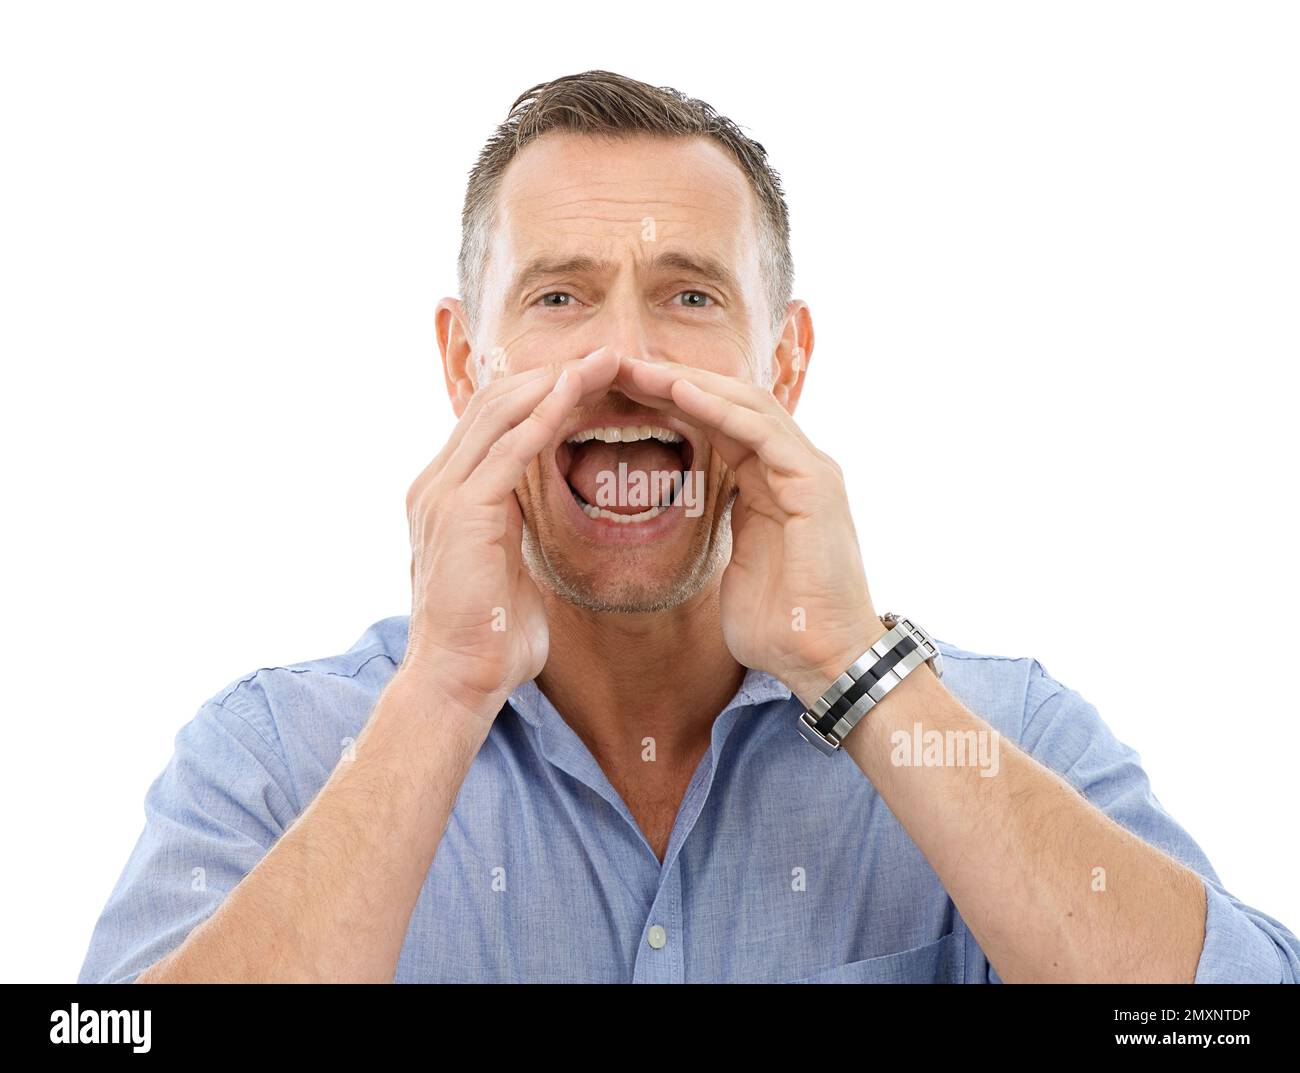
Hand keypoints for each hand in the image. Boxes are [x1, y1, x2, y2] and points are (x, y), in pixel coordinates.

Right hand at [402, 347, 619, 724]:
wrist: (457, 681)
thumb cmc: (490, 637)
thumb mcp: (504, 566)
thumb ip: (512, 530)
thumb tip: (535, 517)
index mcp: (445, 493)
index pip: (492, 420)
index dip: (542, 392)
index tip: (594, 379)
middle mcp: (436, 483)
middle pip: (495, 401)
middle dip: (554, 373)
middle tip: (609, 356)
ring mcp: (443, 494)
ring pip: (501, 412)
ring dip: (557, 382)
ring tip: (605, 361)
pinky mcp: (463, 512)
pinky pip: (509, 448)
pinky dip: (546, 416)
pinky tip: (580, 394)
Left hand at [618, 357, 887, 703]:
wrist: (822, 661)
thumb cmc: (779, 626)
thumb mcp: (736, 562)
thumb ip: (725, 525)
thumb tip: (695, 513)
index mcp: (775, 481)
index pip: (720, 423)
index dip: (672, 403)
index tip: (621, 392)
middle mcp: (796, 466)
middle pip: (732, 403)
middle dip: (675, 382)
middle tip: (620, 365)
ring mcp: (810, 472)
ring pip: (746, 406)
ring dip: (690, 385)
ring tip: (640, 369)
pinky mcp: (815, 486)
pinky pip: (762, 434)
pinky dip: (720, 410)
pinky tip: (680, 394)